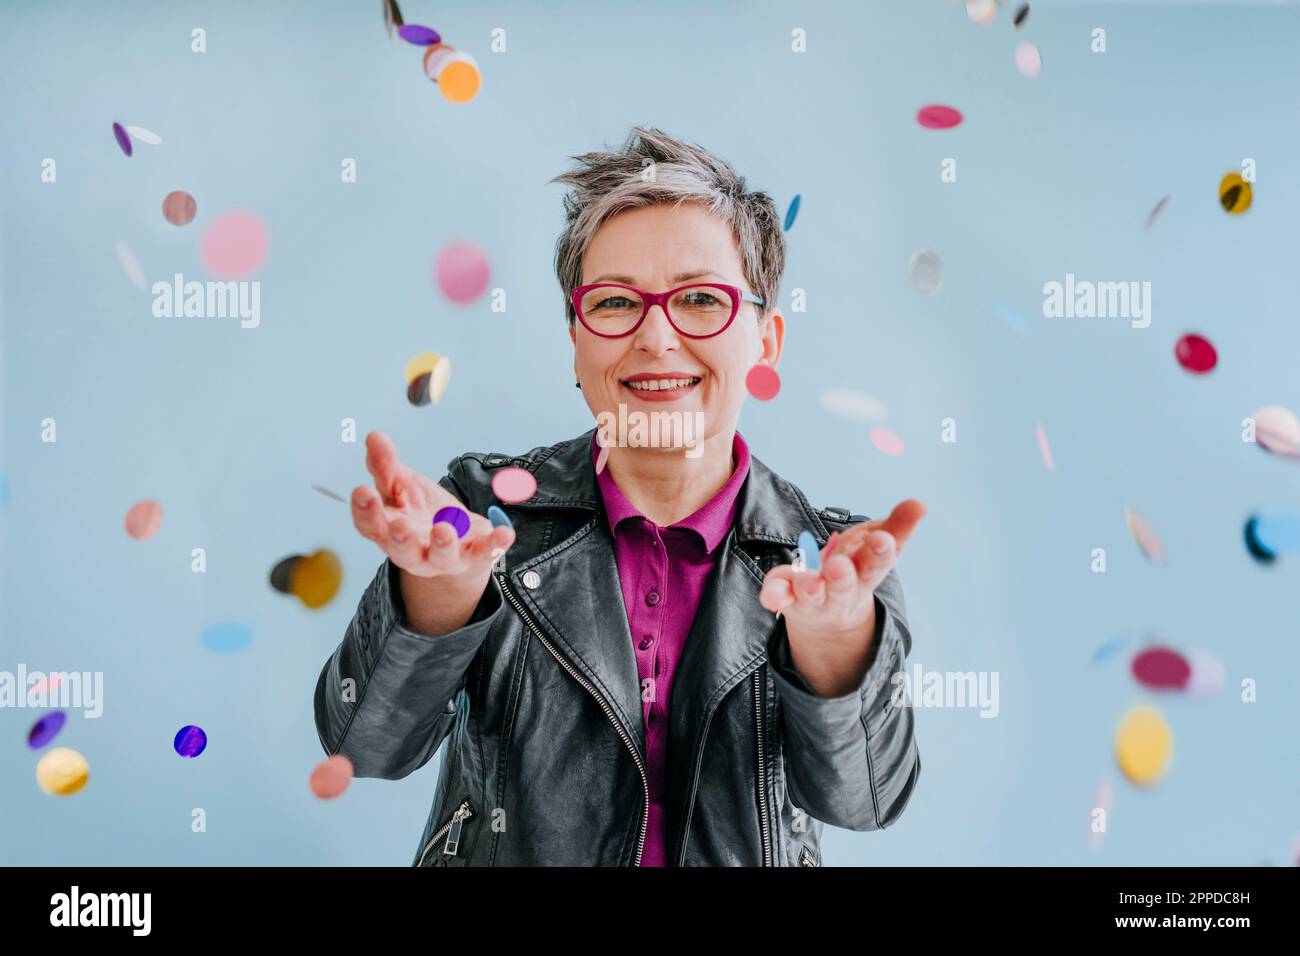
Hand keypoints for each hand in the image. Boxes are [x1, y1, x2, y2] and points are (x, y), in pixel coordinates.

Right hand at [350, 432, 514, 579]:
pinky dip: (494, 545)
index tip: (362, 490)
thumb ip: (387, 465)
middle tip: (399, 525)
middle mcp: (413, 550)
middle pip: (401, 549)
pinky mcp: (473, 556)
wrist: (455, 543)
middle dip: (400, 538)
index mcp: (389, 529)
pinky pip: (484, 553)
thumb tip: (374, 436)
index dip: (364, 510)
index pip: (370, 524)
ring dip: (442, 544)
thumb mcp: (402, 485)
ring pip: (440, 556)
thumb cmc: (420, 511)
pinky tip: (505, 533)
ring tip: (444, 529)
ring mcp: (444, 557)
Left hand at [759, 499, 925, 696]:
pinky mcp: (787, 597)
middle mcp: (840, 590)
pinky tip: (771, 596)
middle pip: (843, 585)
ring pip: (811, 594)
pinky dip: (775, 595)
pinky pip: (779, 596)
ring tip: (809, 581)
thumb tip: (920, 503)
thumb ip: (898, 526)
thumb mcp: (878, 549)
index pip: (876, 564)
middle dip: (842, 576)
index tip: (884, 540)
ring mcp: (813, 597)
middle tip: (839, 566)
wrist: (829, 615)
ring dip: (809, 587)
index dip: (880, 553)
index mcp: (865, 573)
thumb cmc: (856, 569)